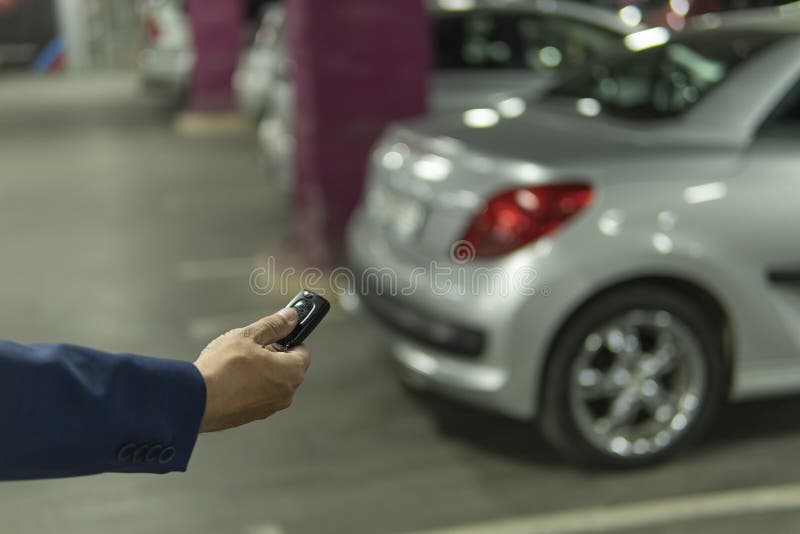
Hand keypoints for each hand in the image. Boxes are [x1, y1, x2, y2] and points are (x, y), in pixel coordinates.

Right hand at [193, 308, 309, 432]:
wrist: (195, 400)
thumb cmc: (222, 369)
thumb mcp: (249, 336)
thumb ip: (273, 325)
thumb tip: (291, 317)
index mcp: (291, 372)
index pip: (303, 350)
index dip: (289, 338)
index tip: (276, 333)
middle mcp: (286, 394)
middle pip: (288, 367)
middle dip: (274, 354)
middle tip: (252, 346)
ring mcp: (269, 407)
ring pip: (272, 381)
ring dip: (261, 370)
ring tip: (238, 362)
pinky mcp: (252, 416)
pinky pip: (258, 395)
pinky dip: (250, 385)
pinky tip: (231, 377)